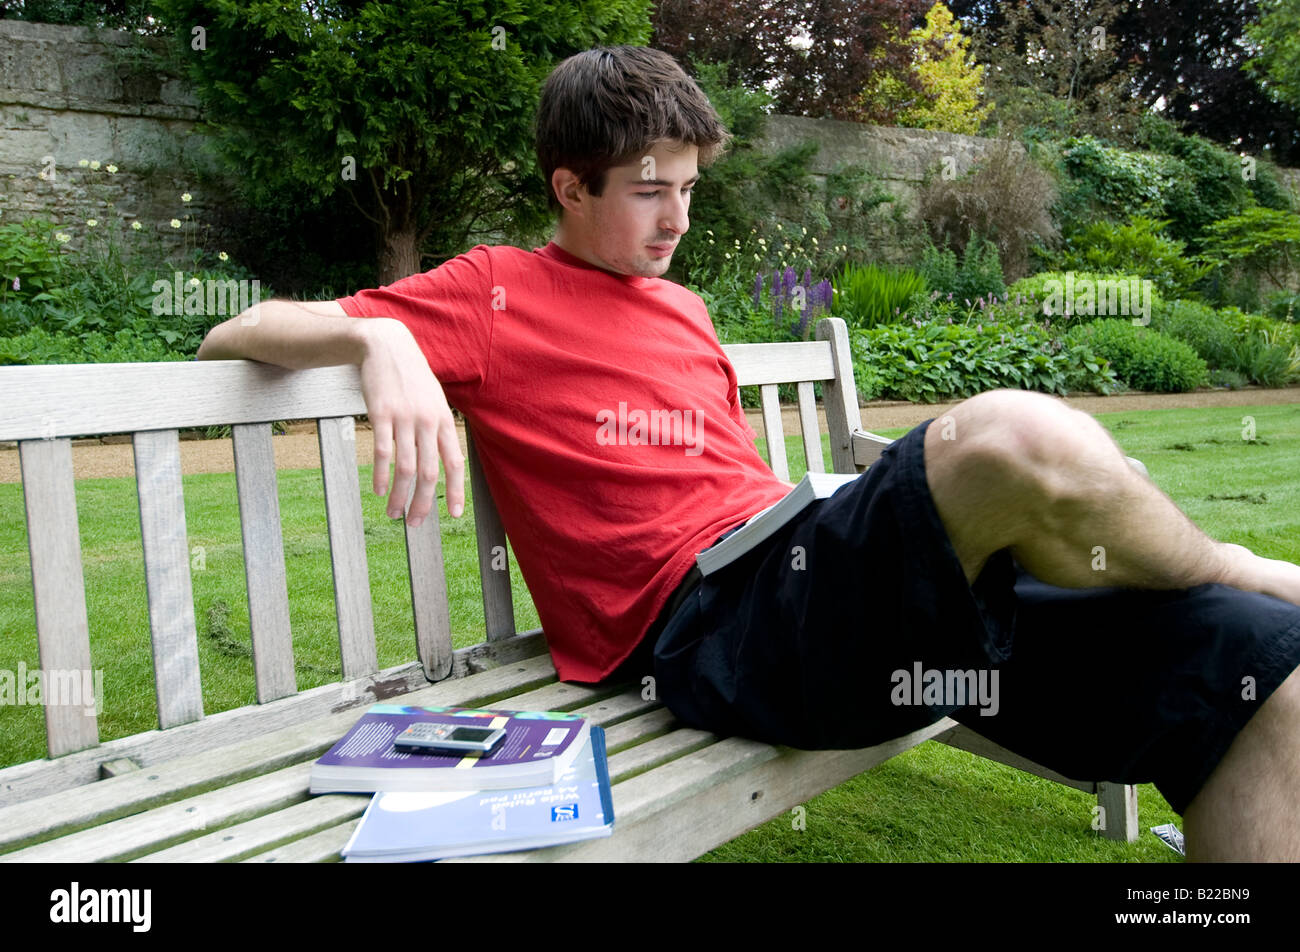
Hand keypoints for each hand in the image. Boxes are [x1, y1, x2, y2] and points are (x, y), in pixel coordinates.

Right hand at [356, 319, 464, 526]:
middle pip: (430, 473)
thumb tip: (441, 460)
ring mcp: (404, 418)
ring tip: (394, 513)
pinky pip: (382, 452)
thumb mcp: (433, 399)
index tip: (454, 514)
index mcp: (444, 420)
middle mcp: (428, 421)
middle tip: (416, 523)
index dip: (456, 491)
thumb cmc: (411, 376)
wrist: (386, 345)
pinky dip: (381, 475)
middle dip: (424, 503)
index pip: (454, 462)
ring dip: (400, 497)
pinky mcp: (380, 414)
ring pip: (406, 468)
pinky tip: (378, 489)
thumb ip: (438, 427)